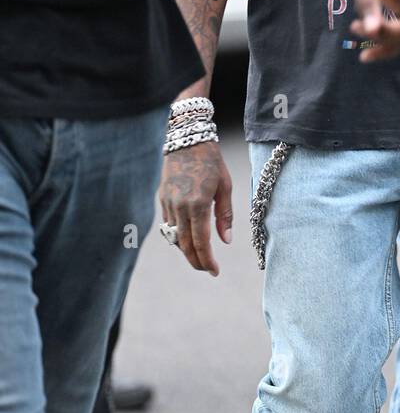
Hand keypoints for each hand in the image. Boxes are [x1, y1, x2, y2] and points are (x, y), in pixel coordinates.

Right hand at [159, 142, 232, 276]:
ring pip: (175, 237)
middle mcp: (180, 206)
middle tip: (207, 270)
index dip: (207, 260)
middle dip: (196, 261)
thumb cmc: (212, 162)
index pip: (201, 242)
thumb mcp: (225, 187)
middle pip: (185, 245)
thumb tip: (226, 241)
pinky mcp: (161, 199)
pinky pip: (168, 226)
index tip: (215, 271)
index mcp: (198, 204)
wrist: (187, 141)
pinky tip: (188, 239)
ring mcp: (168, 203)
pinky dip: (177, 237)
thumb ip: (225, 215)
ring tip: (200, 256)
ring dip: (186, 251)